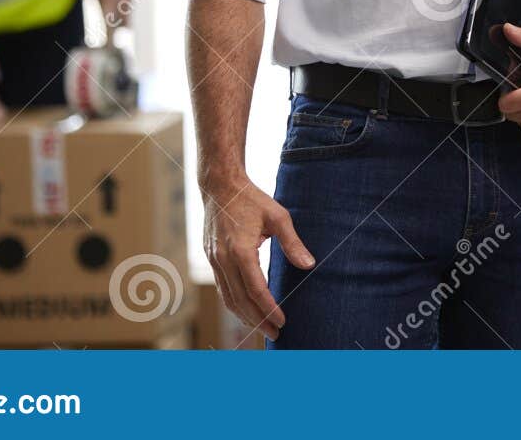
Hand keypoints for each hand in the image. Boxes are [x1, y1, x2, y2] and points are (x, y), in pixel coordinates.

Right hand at [201, 175, 313, 342]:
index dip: (269, 308)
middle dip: (258, 320)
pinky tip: (246, 310)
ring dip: (245, 316)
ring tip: (262, 327)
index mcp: (240, 250)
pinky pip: (222, 289)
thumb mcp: (278, 216)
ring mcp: (214, 261)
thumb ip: (292, 242)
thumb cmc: (251, 199)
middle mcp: (223, 259)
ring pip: (228, 298)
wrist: (219, 186)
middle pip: (240, 300)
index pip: (256, 289)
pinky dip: (234, 303)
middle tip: (276, 334)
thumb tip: (309, 265)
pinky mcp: (211, 260)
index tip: (283, 321)